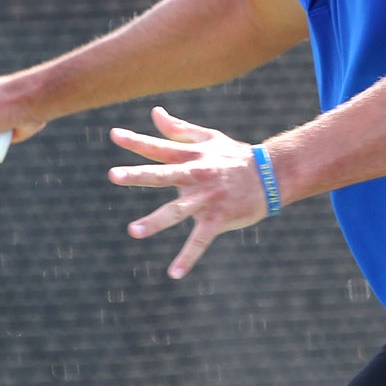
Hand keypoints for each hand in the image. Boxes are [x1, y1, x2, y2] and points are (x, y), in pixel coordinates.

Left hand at [108, 106, 269, 278]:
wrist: (272, 174)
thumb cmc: (235, 156)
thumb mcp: (208, 138)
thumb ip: (178, 129)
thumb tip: (154, 112)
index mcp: (190, 157)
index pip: (158, 147)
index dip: (136, 141)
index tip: (114, 135)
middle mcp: (195, 175)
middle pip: (162, 174)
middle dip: (138, 175)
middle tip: (114, 174)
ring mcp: (206, 198)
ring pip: (177, 210)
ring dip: (155, 221)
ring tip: (133, 231)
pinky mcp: (219, 218)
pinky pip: (200, 240)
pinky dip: (188, 257)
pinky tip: (174, 273)